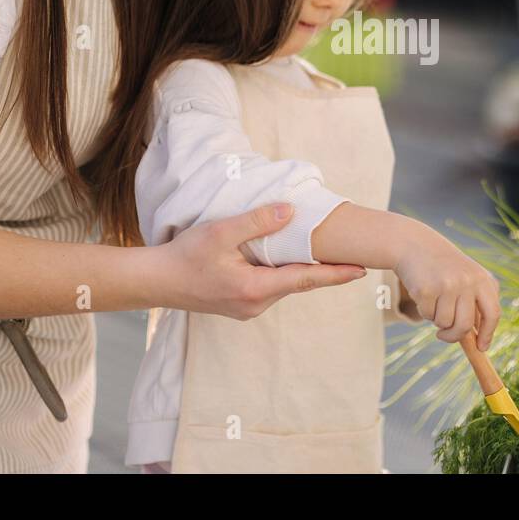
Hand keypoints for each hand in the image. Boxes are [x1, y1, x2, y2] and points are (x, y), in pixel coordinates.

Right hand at [143, 203, 367, 319]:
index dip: (336, 274)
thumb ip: (257, 222)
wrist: (156, 281)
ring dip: (300, 268)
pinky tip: (287, 256)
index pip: (306, 280)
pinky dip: (283, 271)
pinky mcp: (241, 304)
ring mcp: (248, 308)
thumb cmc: (185, 256)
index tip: (362, 271)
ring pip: (284, 284)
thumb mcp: (220, 233)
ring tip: (325, 251)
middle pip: (298, 282)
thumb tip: (290, 211)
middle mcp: (256, 304)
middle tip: (352, 254)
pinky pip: (271, 286)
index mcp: (255, 289)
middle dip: (323, 268)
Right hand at [393, 230, 499, 349]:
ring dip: (436, 319)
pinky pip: (427, 316)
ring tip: (433, 300)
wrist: (414, 244)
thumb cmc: (442, 266)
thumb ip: (476, 302)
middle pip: (465, 325)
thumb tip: (479, 338)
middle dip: (453, 336)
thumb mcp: (466, 277)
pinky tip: (423, 293)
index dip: (488, 334)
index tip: (481, 347)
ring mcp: (447, 285)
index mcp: (482, 279)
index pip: (492, 313)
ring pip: (444, 323)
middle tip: (443, 335)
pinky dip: (424, 311)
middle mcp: (468, 281)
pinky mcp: (427, 289)